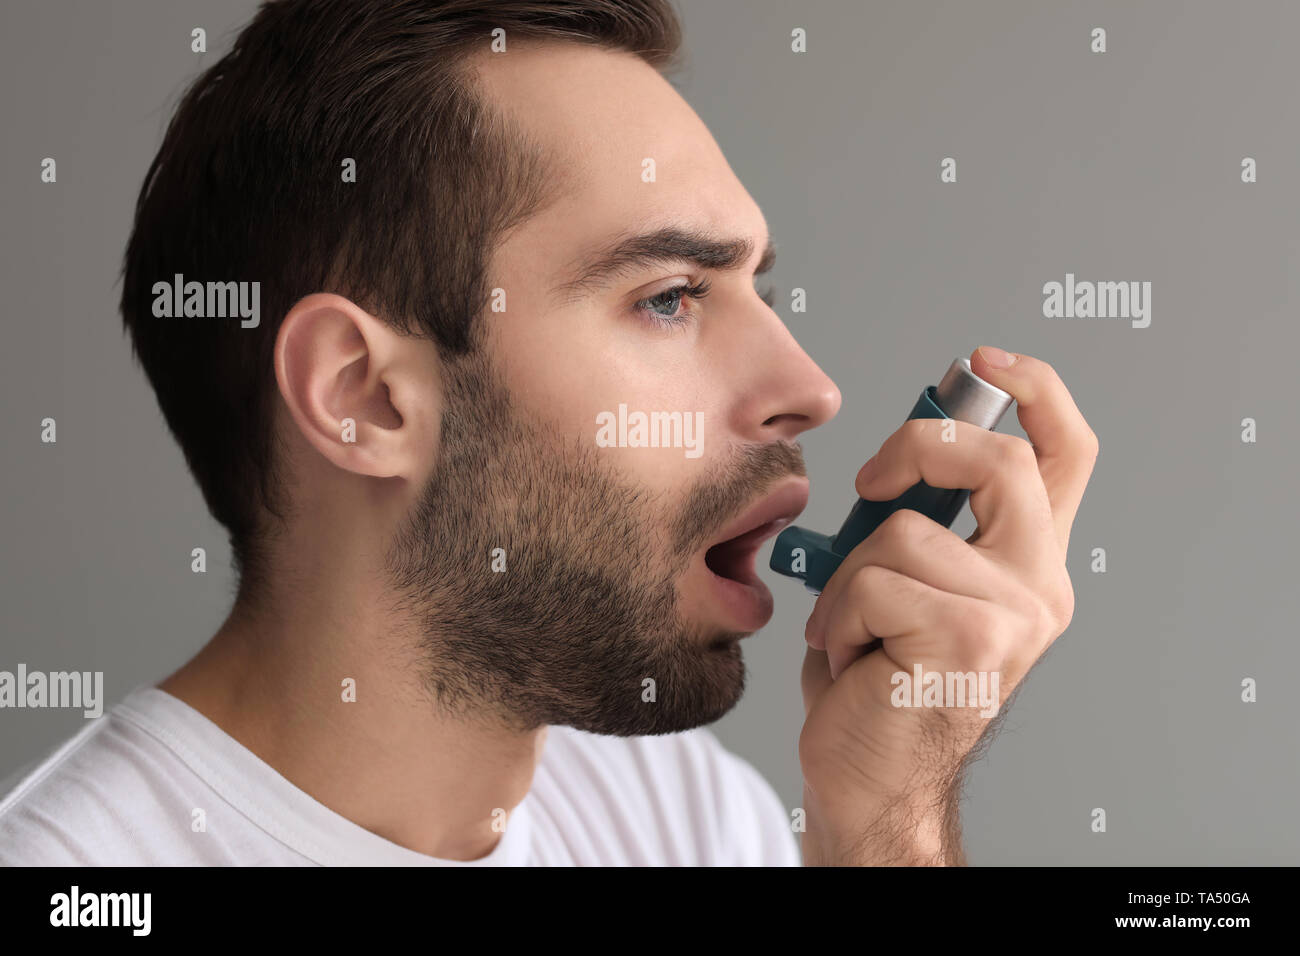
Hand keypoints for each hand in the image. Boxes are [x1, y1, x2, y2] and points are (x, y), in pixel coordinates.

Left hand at [797, 347, 1097, 865]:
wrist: (871, 784)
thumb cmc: (879, 684)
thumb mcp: (909, 587)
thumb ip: (925, 524)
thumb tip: (898, 460)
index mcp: (1029, 565)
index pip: (1065, 454)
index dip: (1034, 390)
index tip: (981, 360)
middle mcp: (1039, 586)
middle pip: (1002, 460)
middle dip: (916, 447)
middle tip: (870, 482)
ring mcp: (1013, 614)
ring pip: (904, 531)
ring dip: (850, 579)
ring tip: (852, 631)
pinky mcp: (970, 639)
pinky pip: (874, 581)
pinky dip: (839, 616)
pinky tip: (851, 659)